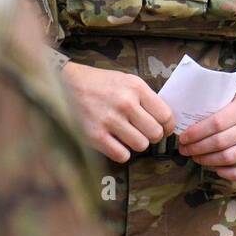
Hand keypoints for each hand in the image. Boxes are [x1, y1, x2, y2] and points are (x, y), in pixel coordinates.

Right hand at [61, 62, 176, 162]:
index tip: (164, 129)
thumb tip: (165, 120)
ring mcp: (110, 120)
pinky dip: (121, 153)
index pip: (166, 115)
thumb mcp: (127, 81)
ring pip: (141, 146)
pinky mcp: (95, 136)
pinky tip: (115, 143)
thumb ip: (145, 98)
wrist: (68, 84)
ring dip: (137, 144)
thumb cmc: (101, 83)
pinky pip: (122, 155)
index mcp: (136, 88)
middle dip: (152, 136)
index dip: (168, 126)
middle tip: (144, 132)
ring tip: (128, 136)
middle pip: (155, 133)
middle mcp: (125, 103)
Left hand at [177, 90, 235, 181]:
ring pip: (229, 158)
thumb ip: (218, 109)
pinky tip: (214, 168)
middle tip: (185, 150)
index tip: (183, 138)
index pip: (217, 122)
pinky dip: (224, 173)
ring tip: (196, 157)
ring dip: (207, 161)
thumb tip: (187, 124)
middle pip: (221, 142)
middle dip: (197, 148)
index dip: (196, 133)